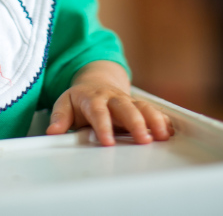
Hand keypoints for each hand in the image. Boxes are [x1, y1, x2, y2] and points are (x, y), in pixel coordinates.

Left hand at [45, 61, 173, 145]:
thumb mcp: (65, 104)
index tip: (108, 142)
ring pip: (143, 107)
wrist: (96, 81)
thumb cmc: (80, 98)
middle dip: (136, 123)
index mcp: (93, 98)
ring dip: (154, 120)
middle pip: (126, 108)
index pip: (98, 112)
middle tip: (143, 140)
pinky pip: (153, 110)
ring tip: (162, 135)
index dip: (104, 126)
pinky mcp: (139, 106)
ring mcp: (127, 101)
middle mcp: (113, 98)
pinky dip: (162, 119)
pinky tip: (170, 130)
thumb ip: (60, 117)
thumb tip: (52, 131)